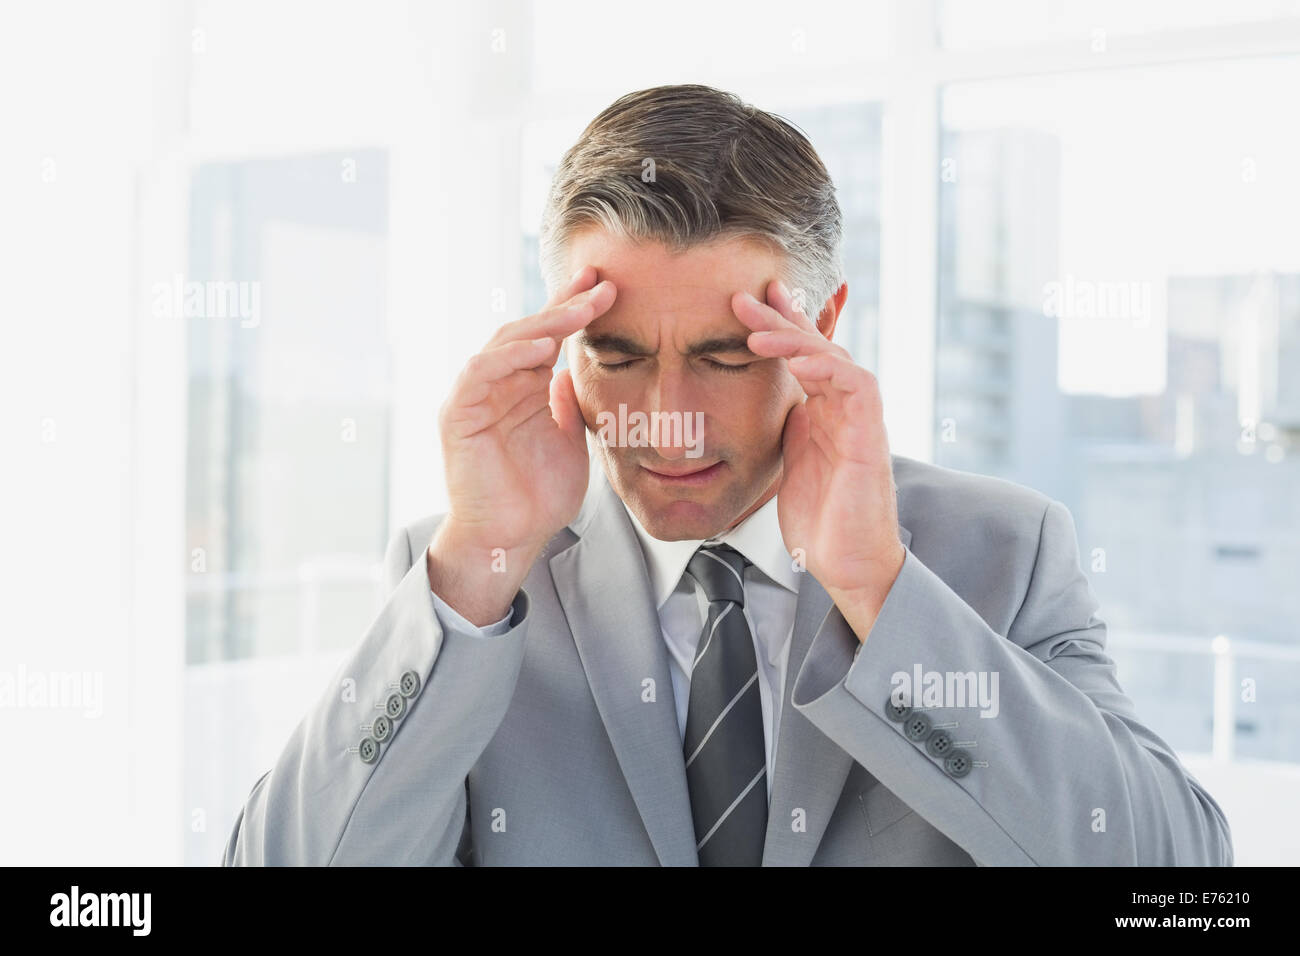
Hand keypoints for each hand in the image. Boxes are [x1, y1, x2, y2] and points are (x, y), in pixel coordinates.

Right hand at [427, 266, 616, 624]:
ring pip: (505, 343)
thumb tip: (580, 368)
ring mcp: (475, 396)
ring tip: (579, 308)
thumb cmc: (540, 496)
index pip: (550, 337)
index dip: (575, 309)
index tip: (608, 287)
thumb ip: (573, 403)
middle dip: (565, 304)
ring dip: (543, 323)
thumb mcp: (572, 439)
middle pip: (530, 329)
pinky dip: (509, 356)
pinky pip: (480, 372)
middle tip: (599, 282)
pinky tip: (541, 348)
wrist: (512, 538)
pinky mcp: (457, 414)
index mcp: (524, 386)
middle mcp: (498, 384)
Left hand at [732, 280, 903, 639]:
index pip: (799, 354)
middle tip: (741, 296)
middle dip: (779, 318)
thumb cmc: (820, 520)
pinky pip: (856, 386)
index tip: (744, 299)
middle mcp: (842, 407)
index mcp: (821, 410)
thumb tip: (748, 402)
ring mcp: (858, 419)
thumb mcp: (787, 462)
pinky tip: (799, 362)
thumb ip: (780, 427)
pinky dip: (829, 369)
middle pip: (814, 345)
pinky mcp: (870, 436)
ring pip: (832, 357)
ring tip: (756, 331)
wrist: (847, 562)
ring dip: (795, 339)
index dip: (776, 323)